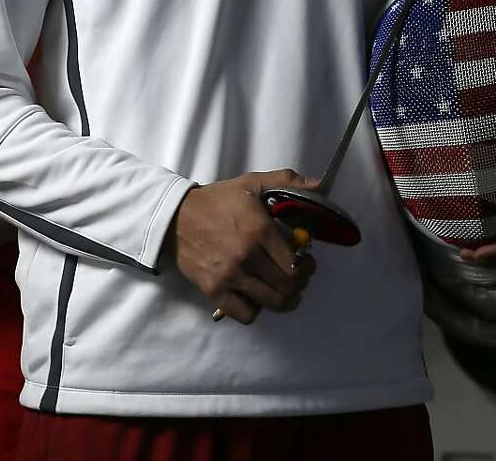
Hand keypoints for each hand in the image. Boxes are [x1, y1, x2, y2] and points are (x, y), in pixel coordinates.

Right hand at [166, 169, 319, 324]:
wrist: (176, 217)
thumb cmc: (218, 201)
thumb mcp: (252, 183)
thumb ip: (287, 181)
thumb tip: (319, 185)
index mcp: (259, 230)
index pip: (296, 263)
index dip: (307, 266)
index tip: (306, 262)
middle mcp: (246, 256)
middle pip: (288, 286)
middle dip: (300, 284)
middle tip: (298, 278)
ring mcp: (229, 276)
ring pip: (272, 303)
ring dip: (285, 301)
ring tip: (284, 292)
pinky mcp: (214, 291)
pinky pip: (245, 314)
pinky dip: (256, 310)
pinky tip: (256, 296)